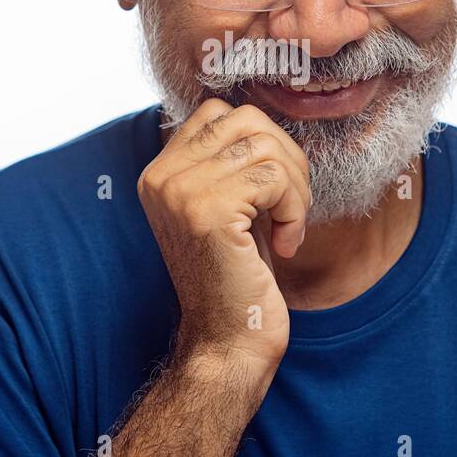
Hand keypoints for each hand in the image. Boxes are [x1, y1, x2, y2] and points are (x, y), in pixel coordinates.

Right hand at [137, 100, 311, 373]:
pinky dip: (294, 209)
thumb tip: (264, 116)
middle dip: (287, 158)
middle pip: (248, 120)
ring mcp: (180, 192)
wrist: (228, 344)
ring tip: (289, 226)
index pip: (221, 112)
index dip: (263, 141)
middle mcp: (161, 177)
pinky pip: (275, 177)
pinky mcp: (207, 212)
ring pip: (266, 146)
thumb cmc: (239, 277)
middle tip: (291, 208)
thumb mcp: (229, 207)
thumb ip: (230, 161)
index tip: (272, 191)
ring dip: (296, 187)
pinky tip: (284, 244)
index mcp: (160, 172)